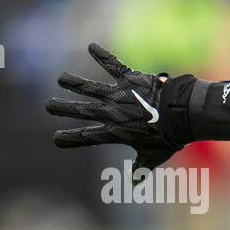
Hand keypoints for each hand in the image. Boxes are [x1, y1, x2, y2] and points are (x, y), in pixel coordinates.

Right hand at [46, 44, 192, 170]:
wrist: (182, 114)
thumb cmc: (170, 138)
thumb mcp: (154, 156)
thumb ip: (141, 168)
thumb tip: (134, 183)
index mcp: (116, 133)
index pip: (88, 137)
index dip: (70, 139)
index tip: (56, 139)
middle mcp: (112, 112)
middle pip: (82, 110)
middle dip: (63, 108)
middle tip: (47, 105)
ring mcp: (119, 94)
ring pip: (91, 88)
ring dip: (74, 83)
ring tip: (61, 79)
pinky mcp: (129, 79)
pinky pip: (113, 66)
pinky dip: (102, 56)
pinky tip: (91, 46)